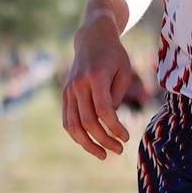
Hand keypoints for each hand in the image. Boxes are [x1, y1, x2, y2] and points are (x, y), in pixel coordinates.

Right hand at [61, 12, 135, 159]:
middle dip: (104, 140)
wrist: (92, 38)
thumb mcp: (124, 70)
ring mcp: (69, 90)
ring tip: (103, 154)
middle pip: (88, 121)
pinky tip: (90, 143)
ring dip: (88, 144)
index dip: (115, 128)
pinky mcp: (65, 94)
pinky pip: (67, 120)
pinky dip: (77, 135)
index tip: (126, 137)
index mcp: (96, 77)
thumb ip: (117, 95)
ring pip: (73, 125)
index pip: (104, 110)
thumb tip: (110, 119)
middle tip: (119, 150)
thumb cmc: (114, 54)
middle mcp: (79, 85)